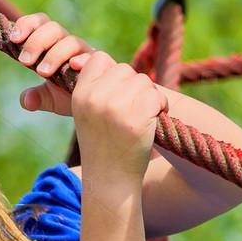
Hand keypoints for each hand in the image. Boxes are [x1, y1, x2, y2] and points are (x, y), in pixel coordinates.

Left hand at [10, 12, 95, 116]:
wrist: (96, 108)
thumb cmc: (71, 96)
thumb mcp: (51, 99)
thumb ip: (36, 98)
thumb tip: (26, 100)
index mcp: (55, 45)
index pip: (41, 24)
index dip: (27, 25)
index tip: (14, 39)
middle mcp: (70, 45)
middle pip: (53, 28)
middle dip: (36, 42)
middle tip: (24, 61)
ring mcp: (87, 54)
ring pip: (70, 41)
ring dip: (54, 54)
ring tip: (42, 73)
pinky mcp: (102, 65)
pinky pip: (93, 57)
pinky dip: (83, 59)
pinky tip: (74, 66)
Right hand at [69, 51, 169, 180]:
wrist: (111, 181)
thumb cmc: (103, 147)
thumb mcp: (88, 115)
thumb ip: (95, 88)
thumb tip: (106, 60)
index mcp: (80, 95)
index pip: (99, 59)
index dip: (113, 73)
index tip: (117, 95)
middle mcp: (95, 98)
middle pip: (125, 70)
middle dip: (134, 87)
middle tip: (133, 110)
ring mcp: (116, 107)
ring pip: (143, 81)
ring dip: (149, 96)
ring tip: (143, 117)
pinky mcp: (137, 117)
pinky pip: (156, 95)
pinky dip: (161, 106)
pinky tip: (153, 121)